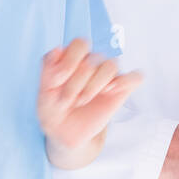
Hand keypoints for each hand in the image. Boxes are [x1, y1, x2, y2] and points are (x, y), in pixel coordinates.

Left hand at [38, 38, 143, 168]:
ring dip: (94, 85)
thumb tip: (57, 49)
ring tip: (83, 100)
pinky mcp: (122, 89)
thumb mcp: (43, 94)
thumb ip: (48, 71)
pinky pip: (135, 77)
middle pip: (93, 59)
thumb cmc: (54, 110)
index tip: (56, 83)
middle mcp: (93, 62)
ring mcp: (108, 76)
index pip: (80, 44)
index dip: (69, 61)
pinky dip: (125, 82)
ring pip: (111, 65)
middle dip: (76, 83)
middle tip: (66, 101)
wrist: (67, 134)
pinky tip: (110, 91)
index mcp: (73, 57)